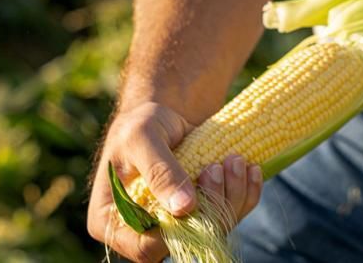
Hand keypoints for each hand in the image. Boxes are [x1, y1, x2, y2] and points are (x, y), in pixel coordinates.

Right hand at [87, 102, 262, 261]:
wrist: (163, 115)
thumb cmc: (141, 124)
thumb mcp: (142, 139)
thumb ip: (160, 172)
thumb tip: (184, 208)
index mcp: (111, 220)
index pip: (144, 248)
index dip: (172, 232)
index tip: (191, 201)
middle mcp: (144, 230)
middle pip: (185, 241)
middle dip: (211, 206)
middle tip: (216, 168)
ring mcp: (175, 224)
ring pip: (214, 229)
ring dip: (232, 196)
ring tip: (234, 161)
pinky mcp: (201, 213)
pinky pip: (231, 215)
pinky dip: (246, 193)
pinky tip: (250, 169)